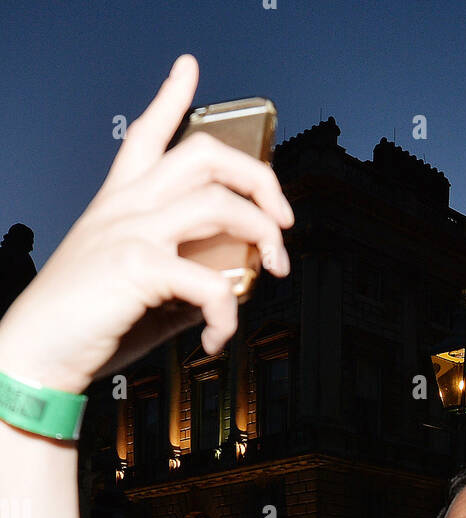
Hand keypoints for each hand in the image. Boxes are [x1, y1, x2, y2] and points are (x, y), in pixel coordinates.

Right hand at [0, 54, 292, 394]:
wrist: (37, 352)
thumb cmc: (83, 325)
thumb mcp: (140, 290)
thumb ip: (186, 278)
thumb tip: (232, 285)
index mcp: (119, 203)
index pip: (146, 134)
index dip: (171, 97)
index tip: (189, 70)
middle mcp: (126, 207)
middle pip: (204, 155)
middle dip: (259, 179)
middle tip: (282, 220)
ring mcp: (131, 230)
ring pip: (219, 204)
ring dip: (262, 236)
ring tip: (271, 270)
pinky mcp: (137, 265)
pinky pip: (210, 282)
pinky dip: (227, 313)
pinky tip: (216, 336)